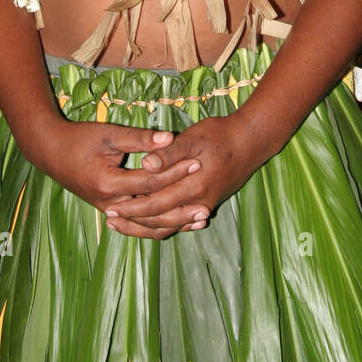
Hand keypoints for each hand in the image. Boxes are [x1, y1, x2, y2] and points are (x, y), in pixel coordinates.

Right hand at [24, 115, 204, 217]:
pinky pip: (137, 224)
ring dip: (172, 223)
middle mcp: (109, 203)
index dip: (175, 173)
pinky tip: (177, 223)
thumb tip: (169, 138)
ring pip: (145, 225)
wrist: (51, 151)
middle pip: (150, 212)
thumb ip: (140, 138)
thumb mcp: (109, 134)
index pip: (150, 182)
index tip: (197, 163)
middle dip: (179, 210)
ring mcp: (109, 210)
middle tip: (205, 208)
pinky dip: (158, 225)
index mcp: (108, 183)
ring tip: (198, 221)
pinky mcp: (110, 211)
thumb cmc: (80, 139)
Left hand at [104, 113, 268, 239]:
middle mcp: (199, 202)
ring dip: (145, 227)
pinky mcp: (207, 204)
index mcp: (193, 185)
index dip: (132, 208)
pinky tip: (150, 224)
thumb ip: (170, 153)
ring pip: (171, 226)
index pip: (156, 204)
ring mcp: (204, 205)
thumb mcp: (194, 138)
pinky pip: (182, 223)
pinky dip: (164, 226)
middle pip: (160, 220)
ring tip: (123, 225)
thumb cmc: (222, 135)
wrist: (252, 142)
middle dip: (133, 222)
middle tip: (109, 220)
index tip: (110, 208)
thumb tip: (146, 164)